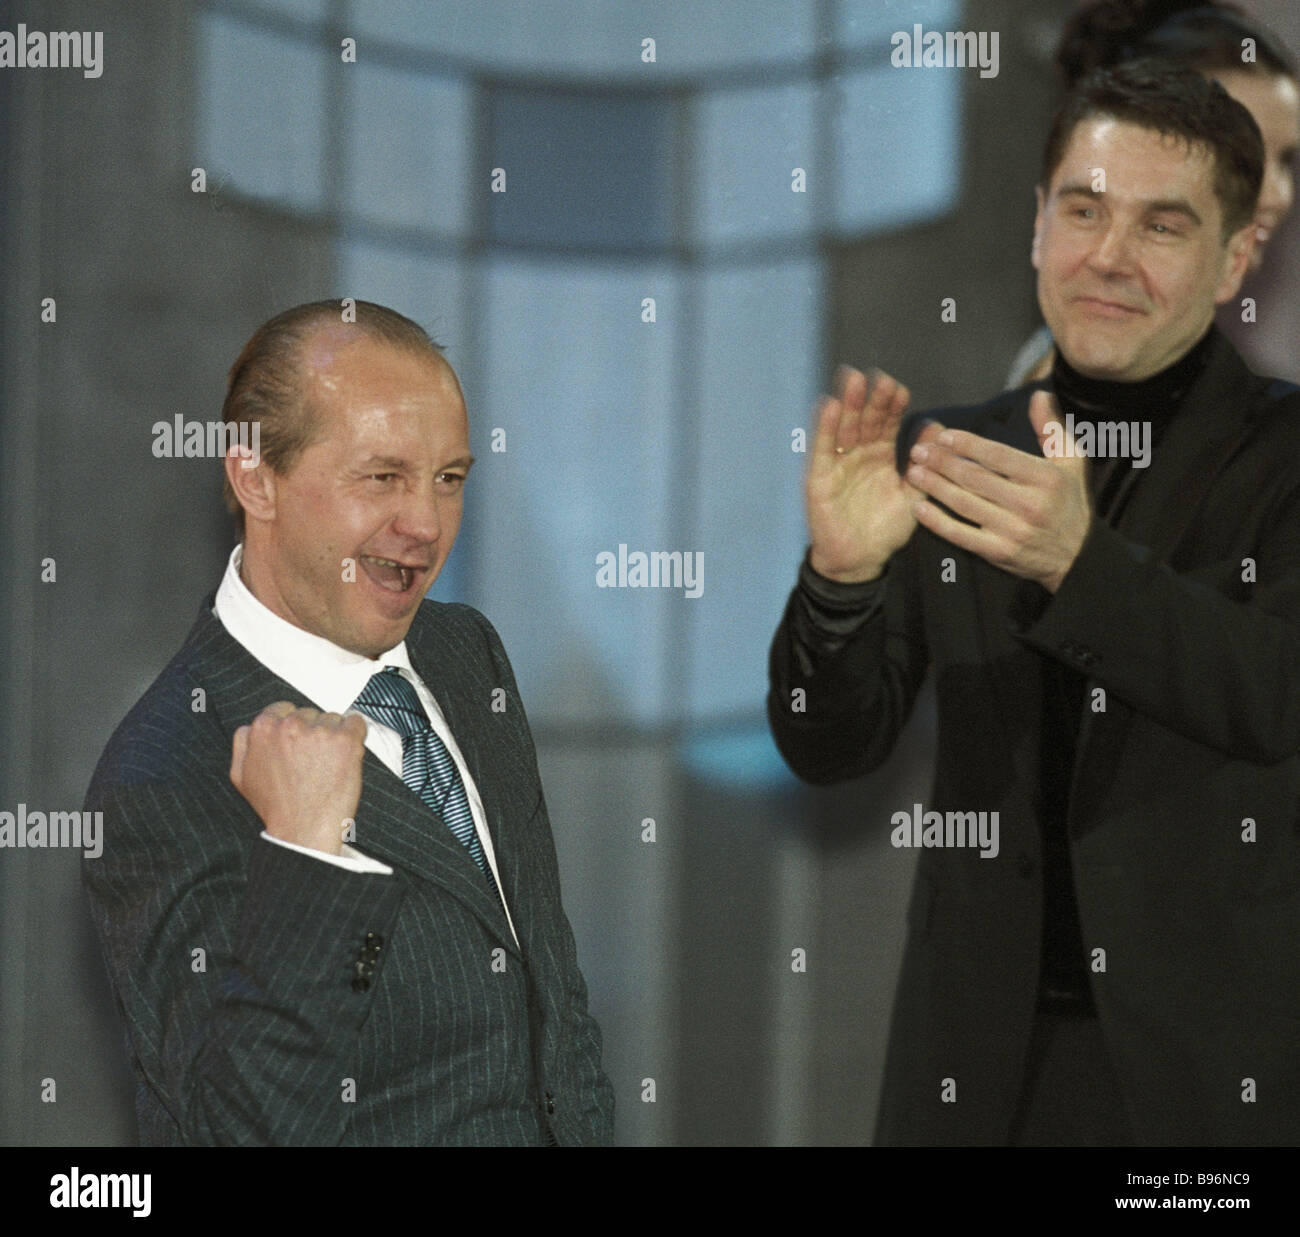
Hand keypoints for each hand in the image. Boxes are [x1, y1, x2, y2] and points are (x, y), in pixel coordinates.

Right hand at [230, 702, 367, 855]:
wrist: (303, 830)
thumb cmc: (276, 807)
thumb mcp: (241, 776)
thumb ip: (242, 744)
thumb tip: (250, 727)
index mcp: (264, 728)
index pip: (285, 708)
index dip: (294, 727)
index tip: (299, 743)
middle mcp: (291, 725)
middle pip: (310, 713)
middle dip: (313, 732)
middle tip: (312, 761)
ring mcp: (320, 732)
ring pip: (333, 719)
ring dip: (333, 737)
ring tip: (326, 766)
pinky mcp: (346, 741)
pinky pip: (356, 722)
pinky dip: (355, 735)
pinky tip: (346, 756)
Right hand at [806, 366, 938, 582]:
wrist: (859, 560)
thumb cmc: (884, 530)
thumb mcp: (912, 496)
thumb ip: (924, 464)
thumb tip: (937, 427)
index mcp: (880, 457)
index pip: (886, 423)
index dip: (892, 405)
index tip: (899, 388)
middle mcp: (857, 456)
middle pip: (865, 420)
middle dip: (871, 399)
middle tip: (879, 378)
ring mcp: (837, 465)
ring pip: (843, 428)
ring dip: (848, 404)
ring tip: (854, 381)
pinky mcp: (819, 478)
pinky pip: (823, 449)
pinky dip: (826, 428)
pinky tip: (830, 407)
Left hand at [905, 390, 1092, 592]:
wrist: (1078, 557)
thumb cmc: (1069, 502)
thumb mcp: (1071, 462)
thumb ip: (1051, 428)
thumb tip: (1037, 395)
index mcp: (1045, 478)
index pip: (998, 456)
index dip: (967, 444)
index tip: (942, 435)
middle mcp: (1029, 504)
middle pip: (975, 478)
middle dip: (942, 462)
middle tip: (917, 451)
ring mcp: (1013, 531)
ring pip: (964, 504)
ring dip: (934, 487)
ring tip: (912, 472)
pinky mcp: (999, 553)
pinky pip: (961, 535)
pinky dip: (937, 522)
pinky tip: (918, 508)